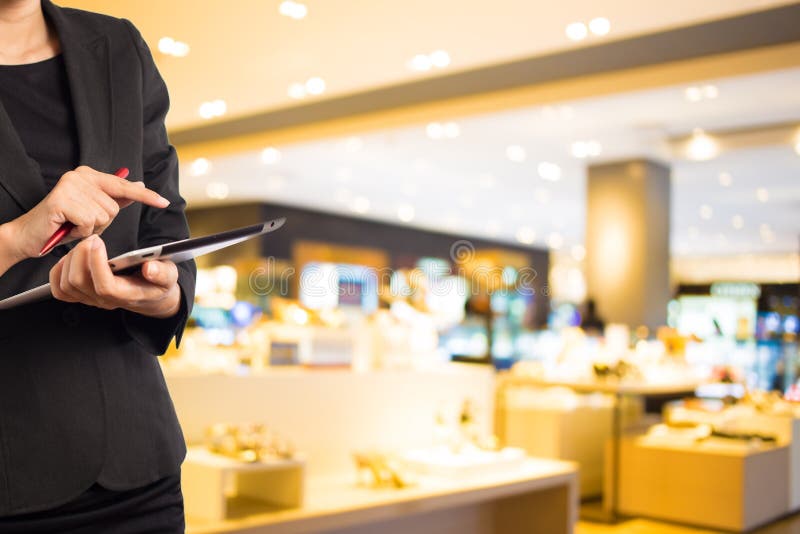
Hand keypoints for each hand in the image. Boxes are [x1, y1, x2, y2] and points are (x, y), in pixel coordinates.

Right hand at [7, 165, 168, 261]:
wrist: (29, 236)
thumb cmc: (62, 225)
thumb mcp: (93, 211)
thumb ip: (114, 199)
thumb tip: (139, 186)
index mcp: (88, 175)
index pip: (124, 185)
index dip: (145, 196)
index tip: (164, 202)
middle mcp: (80, 176)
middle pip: (115, 207)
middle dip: (101, 222)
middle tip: (80, 223)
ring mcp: (70, 186)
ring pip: (104, 216)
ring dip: (90, 229)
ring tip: (73, 225)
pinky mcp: (62, 200)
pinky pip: (89, 222)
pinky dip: (80, 232)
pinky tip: (67, 228)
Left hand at [49, 235, 180, 318]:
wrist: (150, 296)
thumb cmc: (159, 282)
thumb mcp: (170, 275)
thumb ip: (163, 272)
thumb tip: (150, 268)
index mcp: (128, 295)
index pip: (105, 286)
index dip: (97, 264)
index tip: (98, 241)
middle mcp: (106, 301)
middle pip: (80, 283)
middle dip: (80, 256)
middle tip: (92, 238)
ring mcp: (92, 300)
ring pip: (67, 284)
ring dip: (70, 260)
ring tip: (85, 245)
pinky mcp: (82, 296)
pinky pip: (60, 290)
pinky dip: (59, 271)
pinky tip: (71, 258)